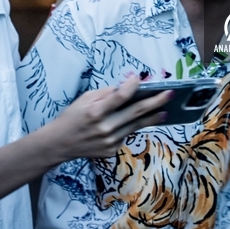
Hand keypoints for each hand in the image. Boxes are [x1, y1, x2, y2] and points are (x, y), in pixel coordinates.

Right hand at [41, 76, 171, 160]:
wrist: (59, 144)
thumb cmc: (72, 117)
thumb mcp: (85, 99)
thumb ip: (106, 93)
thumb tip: (127, 86)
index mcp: (95, 111)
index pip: (120, 97)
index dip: (132, 87)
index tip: (141, 78)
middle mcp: (105, 128)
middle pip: (135, 112)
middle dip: (155, 102)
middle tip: (170, 94)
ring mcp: (110, 141)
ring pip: (136, 125)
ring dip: (153, 117)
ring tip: (165, 110)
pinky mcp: (112, 150)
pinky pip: (127, 134)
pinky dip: (132, 126)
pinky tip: (138, 121)